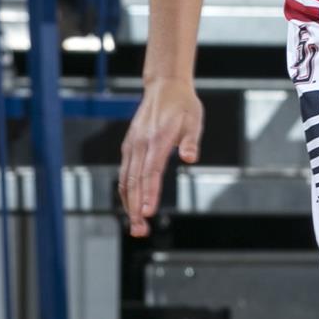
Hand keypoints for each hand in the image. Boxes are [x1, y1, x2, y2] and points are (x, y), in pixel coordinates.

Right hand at [118, 78, 202, 236]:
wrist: (164, 87)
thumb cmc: (183, 105)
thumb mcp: (194, 120)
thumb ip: (191, 140)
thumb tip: (191, 158)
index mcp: (157, 140)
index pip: (151, 172)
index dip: (148, 194)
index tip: (148, 213)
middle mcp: (140, 145)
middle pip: (135, 182)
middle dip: (136, 208)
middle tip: (140, 231)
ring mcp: (132, 146)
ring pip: (126, 180)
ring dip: (129, 204)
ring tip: (136, 225)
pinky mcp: (129, 146)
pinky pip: (125, 173)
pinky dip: (126, 192)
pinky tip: (131, 206)